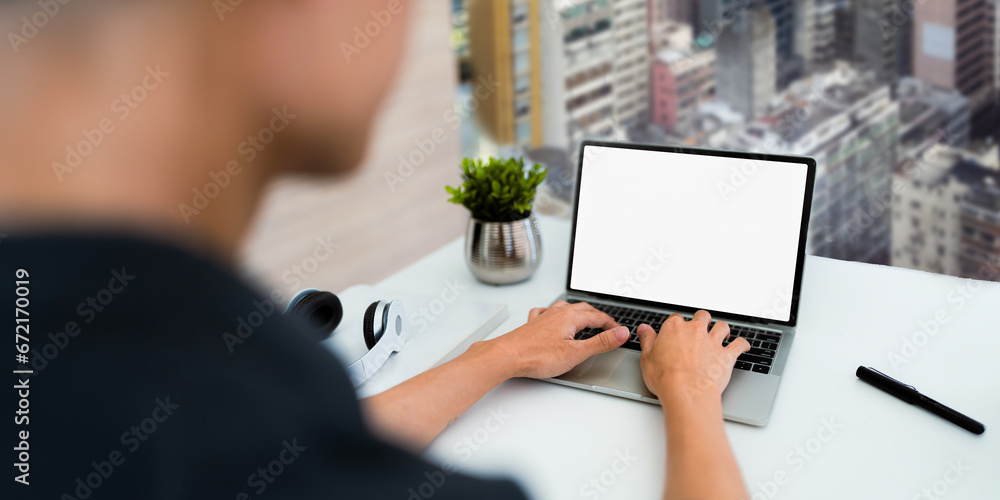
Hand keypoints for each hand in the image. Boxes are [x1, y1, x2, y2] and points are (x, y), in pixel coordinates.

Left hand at [480, 300, 628, 379]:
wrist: (507, 356)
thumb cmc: (537, 356)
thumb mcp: (576, 353)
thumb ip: (600, 343)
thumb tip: (621, 334)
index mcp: (570, 317)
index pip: (598, 317)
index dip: (612, 325)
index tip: (620, 332)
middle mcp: (557, 313)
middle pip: (583, 309)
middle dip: (598, 316)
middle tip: (608, 326)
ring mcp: (543, 317)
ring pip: (565, 308)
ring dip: (578, 312)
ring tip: (585, 317)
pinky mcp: (532, 325)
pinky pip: (545, 312)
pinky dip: (554, 313)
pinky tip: (551, 316)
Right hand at [636, 310, 749, 406]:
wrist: (687, 391)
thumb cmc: (666, 377)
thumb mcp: (647, 358)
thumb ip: (648, 340)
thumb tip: (644, 329)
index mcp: (674, 329)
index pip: (676, 319)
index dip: (676, 325)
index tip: (676, 332)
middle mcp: (695, 330)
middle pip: (702, 316)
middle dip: (702, 320)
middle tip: (700, 328)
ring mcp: (712, 342)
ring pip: (722, 327)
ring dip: (722, 329)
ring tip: (722, 334)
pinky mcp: (726, 355)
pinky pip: (739, 344)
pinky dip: (742, 344)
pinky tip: (743, 345)